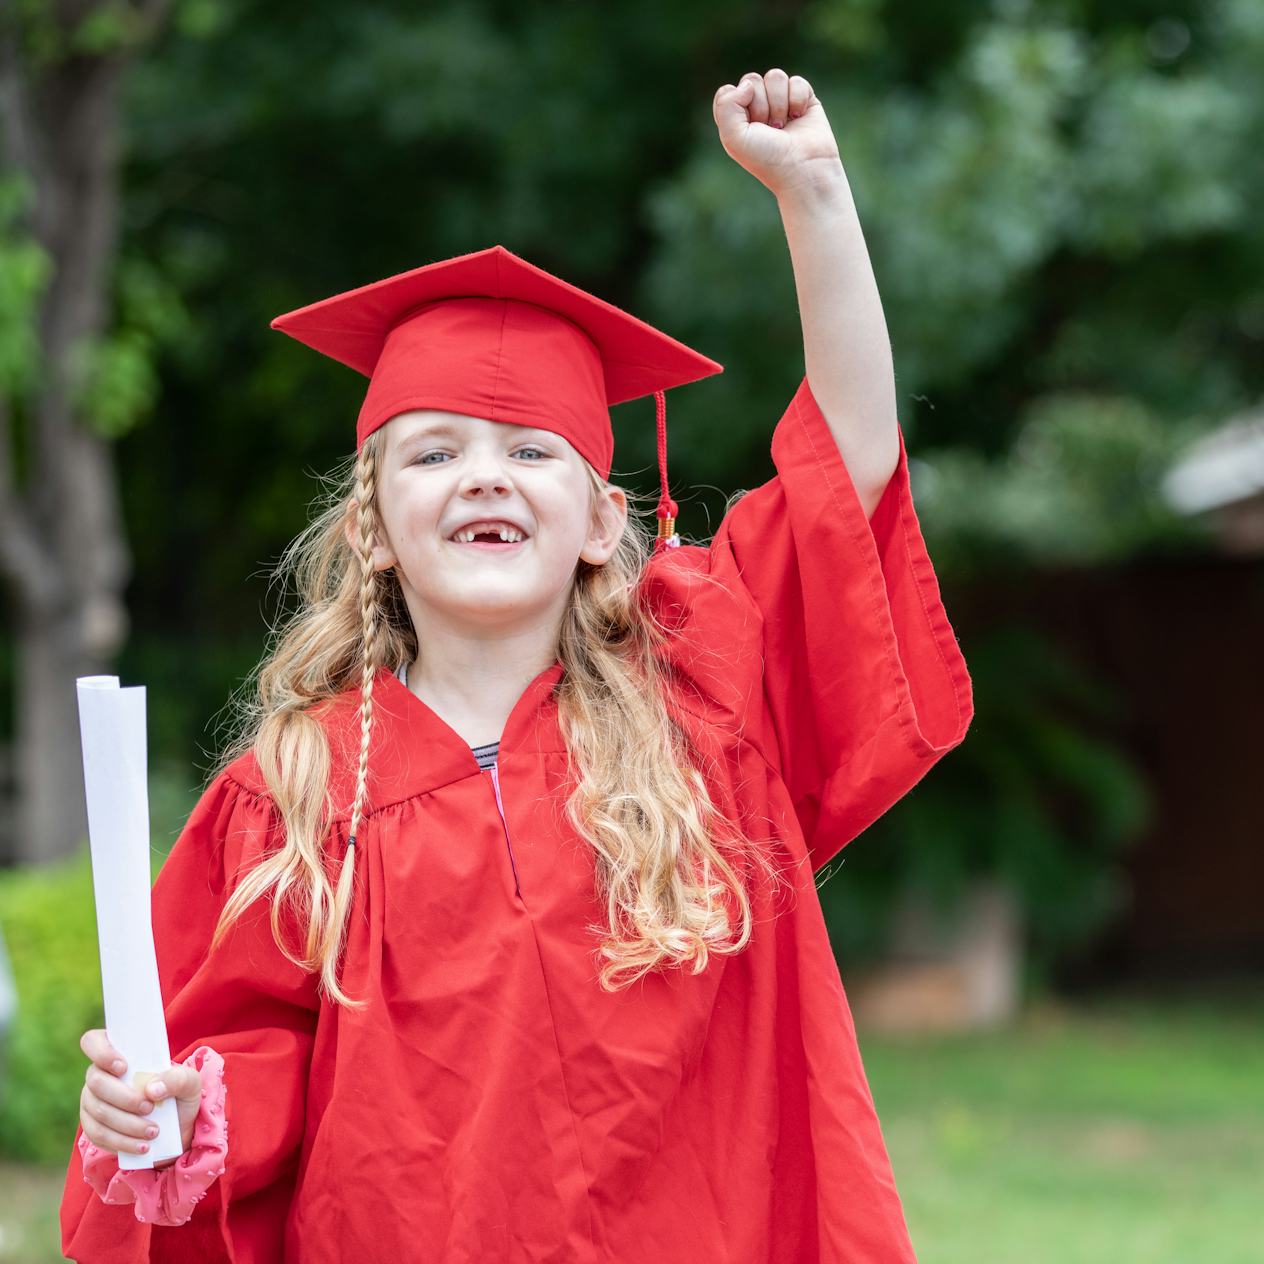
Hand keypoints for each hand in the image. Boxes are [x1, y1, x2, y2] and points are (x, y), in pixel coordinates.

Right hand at [79, 1028, 201, 1163]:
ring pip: (97, 1111)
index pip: (93, 1041)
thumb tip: (152, 1090)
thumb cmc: (179, 1094)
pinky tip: (142, 1146)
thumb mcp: (190, 1082)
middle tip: (149, 1107)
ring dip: (126, 1124)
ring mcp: (92, 1101)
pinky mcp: (92, 1126)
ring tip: (153, 1132)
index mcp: (119, 1052)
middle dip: (123, 1098)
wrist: (176, 1127)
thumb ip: (178, 1078)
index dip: (101, 1052)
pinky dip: (121, 1142)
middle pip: (96, 1082)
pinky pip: (98, 1135)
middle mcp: (99, 1074)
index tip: (123, 1067)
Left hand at [712, 69, 842, 200]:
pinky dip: (797, 99)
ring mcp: (781, 103)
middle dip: (760, 105)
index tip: (747, 127)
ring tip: (783, 126)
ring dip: (779, 103)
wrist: (803, 169)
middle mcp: (757, 109)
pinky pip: (796, 81)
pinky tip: (799, 117)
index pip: (727, 91)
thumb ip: (726, 104)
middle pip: (751, 79)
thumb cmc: (767, 158)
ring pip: (775, 76)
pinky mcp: (804, 99)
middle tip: (768, 129)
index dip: (736, 104)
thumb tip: (748, 84)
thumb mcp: (733, 137)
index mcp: (736, 120)